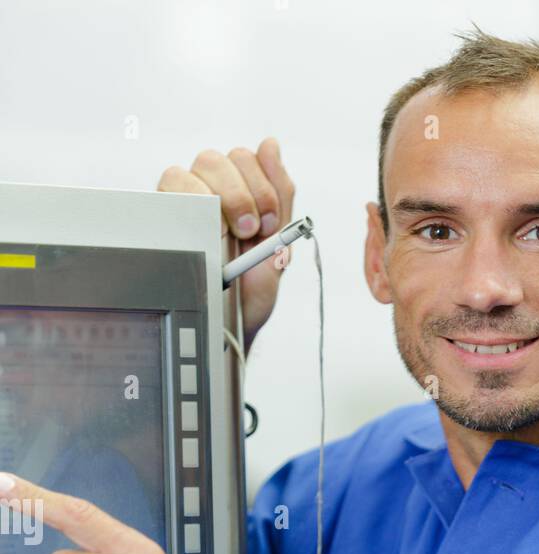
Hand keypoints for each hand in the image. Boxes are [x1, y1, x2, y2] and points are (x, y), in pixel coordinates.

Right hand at [158, 138, 295, 350]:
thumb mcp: (277, 247)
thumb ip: (281, 196)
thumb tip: (270, 144)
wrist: (227, 331)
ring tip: (230, 232)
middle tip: (252, 231)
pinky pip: (171, 182)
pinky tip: (205, 227)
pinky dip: (191, 198)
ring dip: (222, 196)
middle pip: (220, 157)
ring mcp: (185, 200)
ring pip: (199, 165)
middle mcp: (211, 192)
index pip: (247, 158)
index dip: (262, 184)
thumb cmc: (248, 292)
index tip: (268, 223)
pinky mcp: (163, 212)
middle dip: (244, 193)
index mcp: (240, 195)